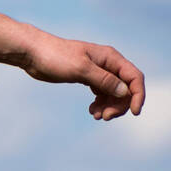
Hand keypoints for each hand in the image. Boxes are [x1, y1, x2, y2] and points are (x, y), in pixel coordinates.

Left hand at [20, 32, 145, 120]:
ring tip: (96, 116)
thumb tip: (125, 91)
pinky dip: (100, 103)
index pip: (134, 77)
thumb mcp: (81, 68)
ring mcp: (97, 71)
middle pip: (125, 88)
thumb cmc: (55, 56)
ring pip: (113, 93)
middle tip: (105, 117)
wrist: (32, 53)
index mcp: (110, 58)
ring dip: (109, 106)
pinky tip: (92, 111)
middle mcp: (107, 64)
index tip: (134, 112)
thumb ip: (104, 80)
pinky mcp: (87, 78)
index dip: (138, 95)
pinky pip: (101, 93)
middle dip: (119, 104)